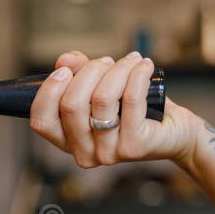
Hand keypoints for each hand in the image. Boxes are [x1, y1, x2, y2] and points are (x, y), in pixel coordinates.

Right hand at [29, 51, 201, 168]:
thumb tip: (65, 60)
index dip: (48, 91)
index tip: (64, 69)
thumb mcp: (101, 89)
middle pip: (71, 105)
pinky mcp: (134, 147)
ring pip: (102, 99)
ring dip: (116, 70)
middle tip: (106, 61)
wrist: (173, 132)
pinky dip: (136, 74)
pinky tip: (143, 65)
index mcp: (68, 141)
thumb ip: (79, 74)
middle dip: (89, 72)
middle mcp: (84, 152)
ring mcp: (108, 153)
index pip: (41, 121)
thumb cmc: (134, 110)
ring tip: (130, 61)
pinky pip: (130, 99)